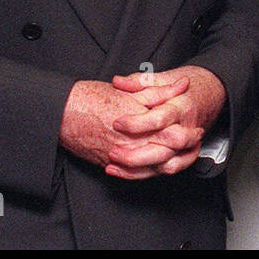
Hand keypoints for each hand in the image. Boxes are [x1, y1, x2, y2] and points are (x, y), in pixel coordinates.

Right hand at [59, 77, 189, 168]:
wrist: (63, 112)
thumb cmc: (94, 98)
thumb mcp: (131, 90)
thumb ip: (160, 90)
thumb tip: (183, 84)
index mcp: (141, 122)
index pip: (174, 135)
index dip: (189, 134)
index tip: (195, 130)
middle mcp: (133, 142)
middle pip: (167, 154)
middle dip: (184, 151)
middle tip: (192, 143)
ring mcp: (121, 156)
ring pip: (153, 167)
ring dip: (169, 162)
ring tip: (179, 154)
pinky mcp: (110, 163)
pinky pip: (134, 174)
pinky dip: (148, 171)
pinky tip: (155, 164)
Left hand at [104, 66, 227, 179]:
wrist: (207, 97)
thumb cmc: (181, 90)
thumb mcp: (160, 79)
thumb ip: (138, 82)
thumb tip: (118, 82)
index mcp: (180, 107)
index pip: (159, 119)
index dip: (137, 123)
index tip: (116, 123)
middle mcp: (186, 128)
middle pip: (166, 148)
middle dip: (137, 154)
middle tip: (113, 151)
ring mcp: (187, 145)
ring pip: (167, 165)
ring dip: (138, 169)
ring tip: (113, 163)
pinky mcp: (183, 156)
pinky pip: (166, 171)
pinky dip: (144, 174)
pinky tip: (122, 170)